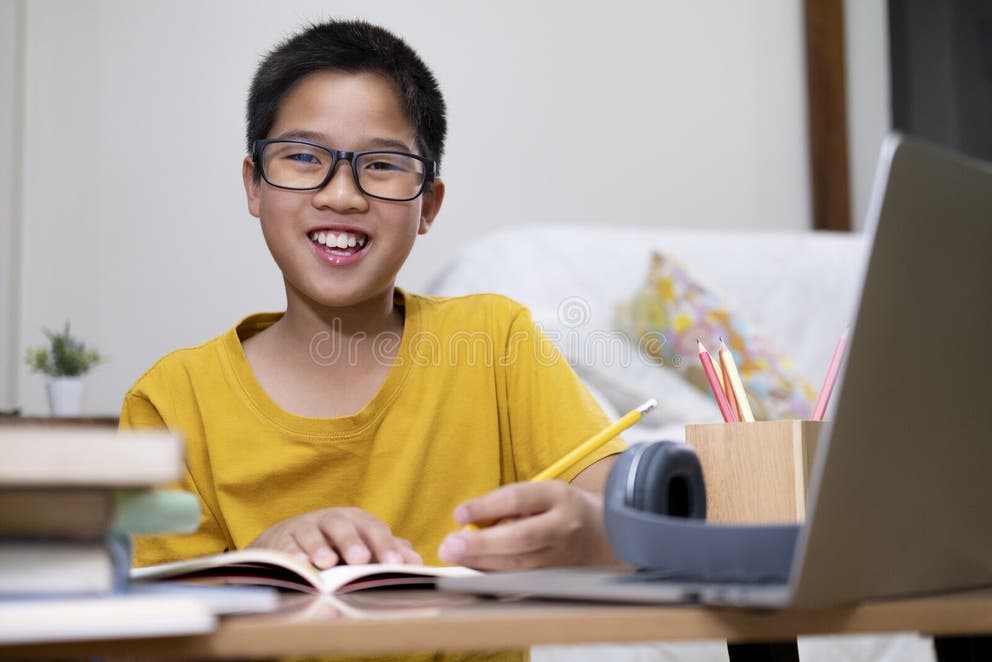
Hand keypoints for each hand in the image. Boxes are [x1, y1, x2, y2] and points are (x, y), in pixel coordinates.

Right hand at [247, 507, 422, 568]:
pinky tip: (298, 564)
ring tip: (327, 562)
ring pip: (312, 533)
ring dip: (319, 547)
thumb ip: (389, 551)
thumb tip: (417, 562)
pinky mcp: (282, 539)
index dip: (385, 545)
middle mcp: (331, 520)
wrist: (290, 539)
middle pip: (343, 526)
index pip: (374, 529)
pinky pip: (286, 545)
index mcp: (356, 520)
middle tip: (361, 559)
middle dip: (352, 542)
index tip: (396, 564)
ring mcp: (305, 527)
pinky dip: (292, 554)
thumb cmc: (337, 546)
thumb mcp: (363, 545)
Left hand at [436, 480, 616, 569]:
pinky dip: (496, 575)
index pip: (519, 499)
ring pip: (520, 564)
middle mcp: (564, 527)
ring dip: (482, 563)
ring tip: (454, 557)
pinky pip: (523, 578)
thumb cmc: (565, 508)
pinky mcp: (559, 577)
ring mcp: (563, 556)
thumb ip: (511, 504)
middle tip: (448, 546)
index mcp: (559, 497)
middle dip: (480, 544)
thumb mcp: (544, 492)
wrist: (611, 534)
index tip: (459, 514)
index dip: (486, 506)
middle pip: (519, 538)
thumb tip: (470, 521)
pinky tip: (474, 570)